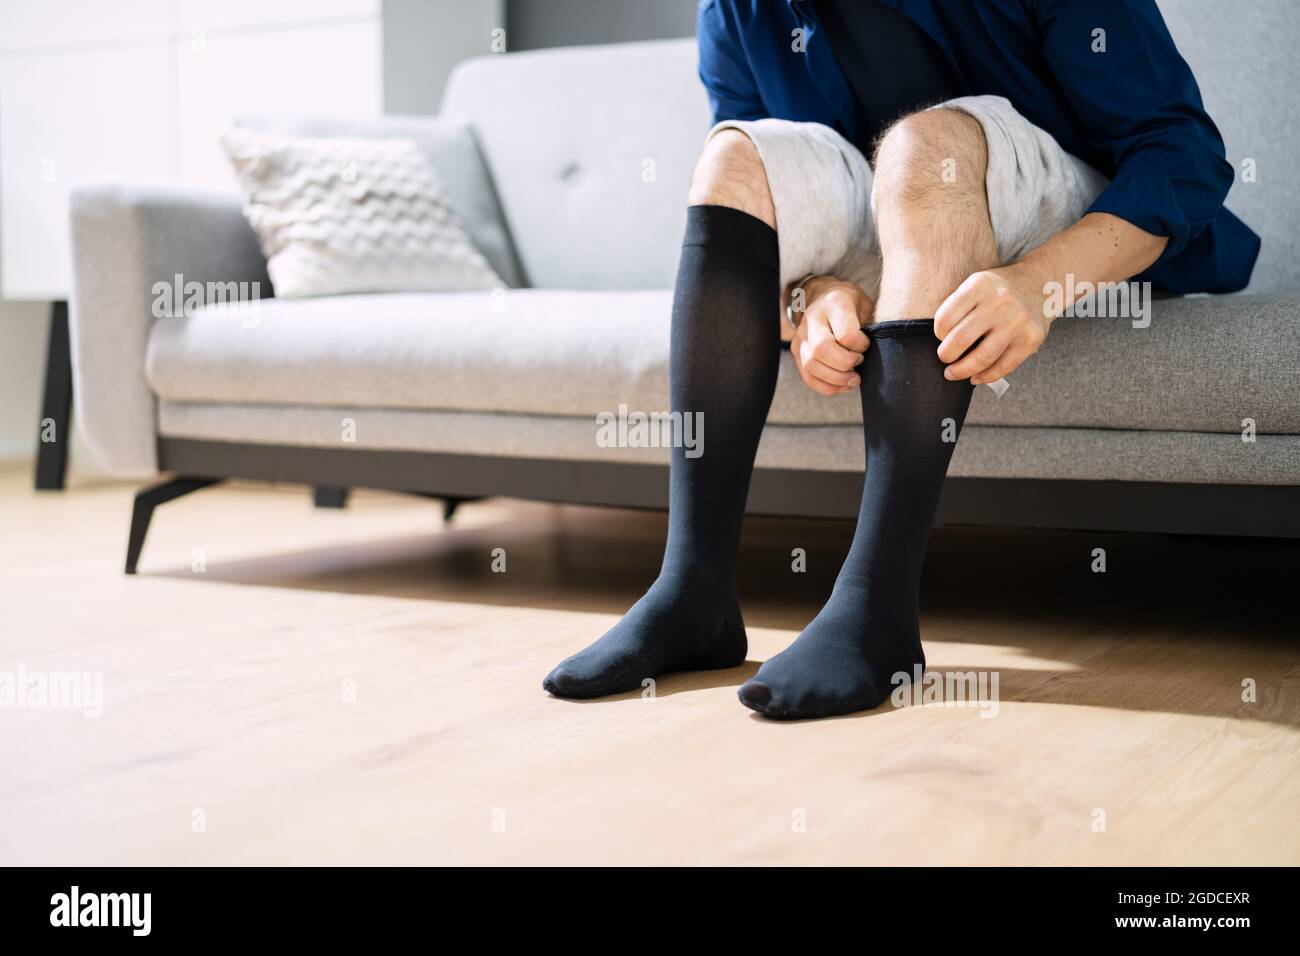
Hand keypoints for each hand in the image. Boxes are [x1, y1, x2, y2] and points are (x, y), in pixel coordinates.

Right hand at [789, 276, 872, 395]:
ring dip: (835, 379)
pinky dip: (825, 386)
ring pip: (811, 365)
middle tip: (859, 364)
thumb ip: (869, 326)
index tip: (866, 346)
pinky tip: (840, 385)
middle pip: (821, 350)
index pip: (845, 335)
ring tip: (852, 380)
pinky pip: (807, 375)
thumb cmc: (849, 303)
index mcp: (834, 304)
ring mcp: (801, 335)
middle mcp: (813, 319)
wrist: (822, 295)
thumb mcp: (865, 305)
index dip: (860, 347)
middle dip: (844, 365)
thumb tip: (873, 355)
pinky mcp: (796, 350)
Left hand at [934, 264, 1050, 383]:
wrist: (1040, 285)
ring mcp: (1017, 322)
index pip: (946, 318)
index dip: (937, 333)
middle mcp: (1000, 302)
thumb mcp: (975, 284)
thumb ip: (958, 306)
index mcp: (979, 286)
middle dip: (946, 355)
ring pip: (982, 358)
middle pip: (960, 339)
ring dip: (962, 371)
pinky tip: (975, 377)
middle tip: (944, 358)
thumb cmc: (997, 291)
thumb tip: (938, 341)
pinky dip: (986, 377)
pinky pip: (1004, 366)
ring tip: (952, 374)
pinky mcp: (1031, 339)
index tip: (940, 337)